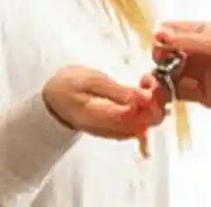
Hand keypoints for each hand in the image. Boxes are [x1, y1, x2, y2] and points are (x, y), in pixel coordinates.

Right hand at [42, 66, 165, 140]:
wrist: (53, 101)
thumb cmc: (68, 87)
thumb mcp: (91, 81)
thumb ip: (119, 91)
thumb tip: (146, 97)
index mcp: (107, 118)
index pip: (143, 117)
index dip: (154, 99)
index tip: (147, 80)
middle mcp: (115, 129)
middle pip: (151, 122)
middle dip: (157, 99)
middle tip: (147, 80)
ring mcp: (118, 131)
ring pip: (148, 122)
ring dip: (153, 102)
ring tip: (143, 82)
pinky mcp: (119, 128)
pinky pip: (141, 121)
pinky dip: (146, 107)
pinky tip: (140, 92)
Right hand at [151, 21, 210, 113]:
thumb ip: (186, 41)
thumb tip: (160, 33)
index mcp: (202, 34)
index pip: (174, 31)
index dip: (163, 36)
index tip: (158, 42)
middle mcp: (197, 53)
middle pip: (168, 53)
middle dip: (160, 57)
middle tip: (160, 61)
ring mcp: (197, 73)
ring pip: (170, 73)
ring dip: (161, 76)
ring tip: (158, 80)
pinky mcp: (200, 94)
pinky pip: (179, 92)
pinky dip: (170, 92)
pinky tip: (169, 90)